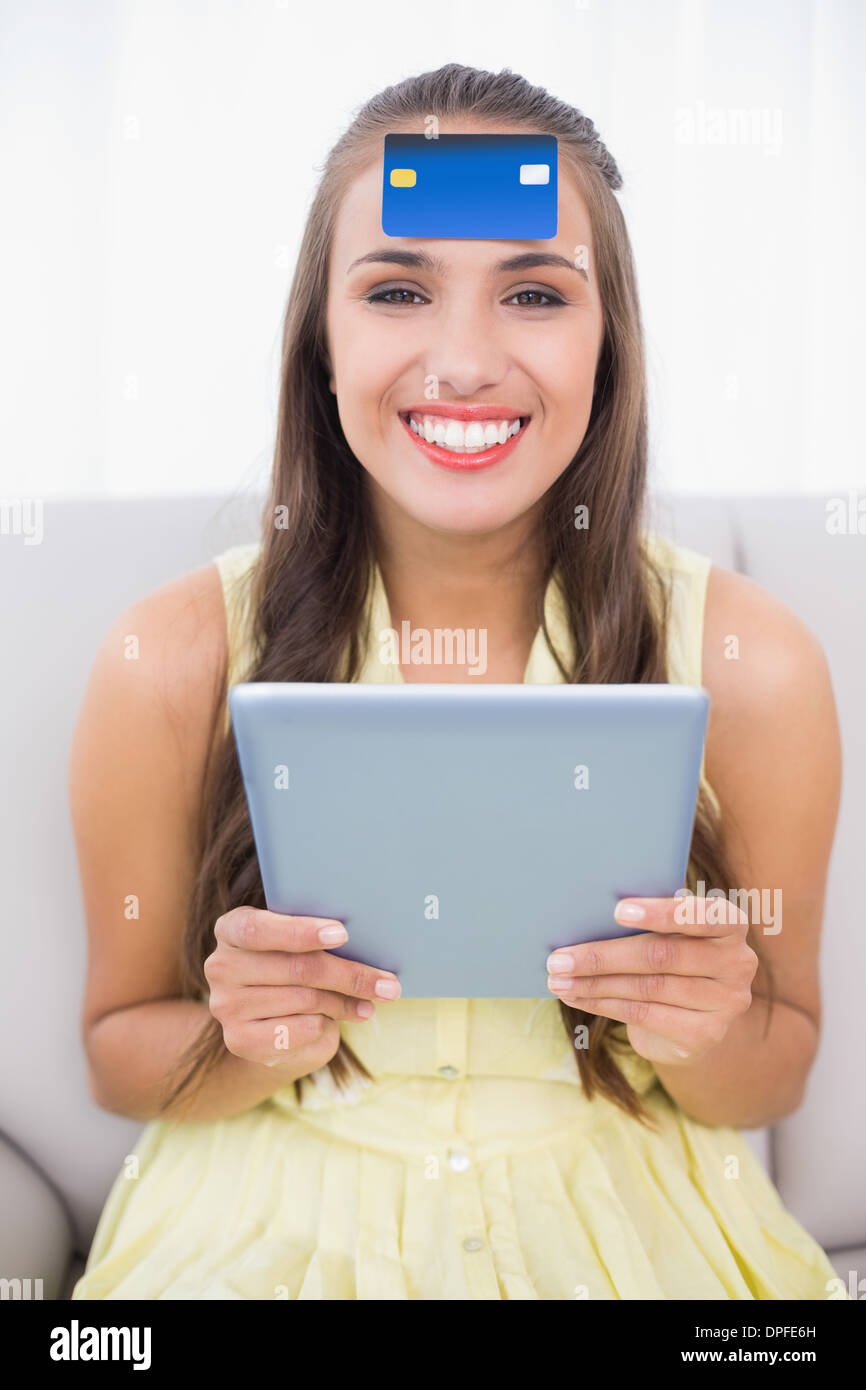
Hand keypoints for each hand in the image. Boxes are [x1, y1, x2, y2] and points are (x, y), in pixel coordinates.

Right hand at [204, 907, 400, 1071]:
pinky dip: (324, 1025)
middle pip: (295, 967)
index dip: (301, 932)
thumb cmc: (295, 971)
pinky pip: (298, 1029)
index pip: (259, 929)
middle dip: (349, 975)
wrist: (272, 1025)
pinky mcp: (238, 1040)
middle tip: (388, 984)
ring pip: (304, 999)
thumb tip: (373, 936)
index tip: (343, 934)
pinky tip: (333, 1021)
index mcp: (231, 929)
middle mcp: (220, 965)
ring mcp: (225, 1005)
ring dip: (344, 1002)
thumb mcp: (301, 944)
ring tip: (368, 1003)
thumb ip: (319, 936)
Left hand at [545, 896, 758, 1066]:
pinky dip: (604, 1004)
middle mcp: (737, 963)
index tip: (618, 910)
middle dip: (604, 955)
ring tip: (558, 979)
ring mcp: (726, 1002)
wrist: (690, 1017)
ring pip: (648, 988)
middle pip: (662, 955)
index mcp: (730, 924)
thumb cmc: (670, 956)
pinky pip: (645, 1014)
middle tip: (558, 957)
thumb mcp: (668, 932)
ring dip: (595, 983)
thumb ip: (647, 920)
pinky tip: (577, 997)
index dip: (661, 913)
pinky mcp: (706, 1034)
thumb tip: (585, 911)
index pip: (703, 914)